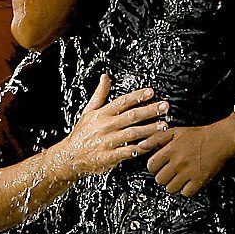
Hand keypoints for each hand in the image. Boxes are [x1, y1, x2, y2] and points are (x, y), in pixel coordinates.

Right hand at [59, 74, 173, 177]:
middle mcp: (105, 126)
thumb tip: (105, 77)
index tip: (151, 92)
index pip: (122, 101)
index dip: (137, 96)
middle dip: (150, 111)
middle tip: (165, 107)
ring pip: (132, 133)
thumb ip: (100, 94)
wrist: (70, 157)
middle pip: (131, 116)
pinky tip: (152, 144)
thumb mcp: (88, 111)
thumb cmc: (82, 133)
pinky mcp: (109, 156)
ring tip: (164, 125)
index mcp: (101, 114)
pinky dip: (140, 148)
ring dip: (150, 129)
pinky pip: (128, 152)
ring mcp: (108, 141)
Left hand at [146, 113, 234, 197]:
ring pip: (171, 188)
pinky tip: (188, 182)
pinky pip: (185, 193)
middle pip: (159, 180)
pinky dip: (186, 190)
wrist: (220, 139)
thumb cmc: (198, 135)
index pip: (151, 166)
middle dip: (162, 177)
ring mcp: (189, 172)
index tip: (158, 166)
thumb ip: (156, 138)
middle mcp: (178, 162)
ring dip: (173, 184)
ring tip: (178, 177)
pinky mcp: (199, 180)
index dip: (153, 167)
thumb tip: (141, 146)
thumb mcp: (175, 131)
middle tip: (169, 172)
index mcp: (171, 150)